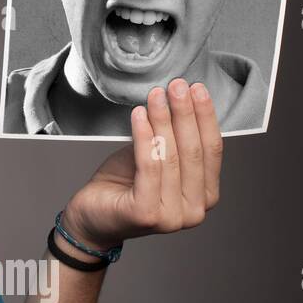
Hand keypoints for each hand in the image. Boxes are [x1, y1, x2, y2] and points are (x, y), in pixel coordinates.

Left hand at [62, 78, 222, 251]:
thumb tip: (182, 100)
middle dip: (186, 113)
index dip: (205, 117)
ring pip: (170, 156)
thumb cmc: (123, 185)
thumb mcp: (155, 156)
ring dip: (163, 120)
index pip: (212, 150)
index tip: (196, 89)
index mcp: (204, 197)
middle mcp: (194, 211)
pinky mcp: (146, 214)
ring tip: (156, 95)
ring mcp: (172, 217)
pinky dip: (144, 137)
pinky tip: (139, 115)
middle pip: (193, 152)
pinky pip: (149, 166)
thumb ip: (173, 139)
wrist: (91, 215)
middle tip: (177, 85)